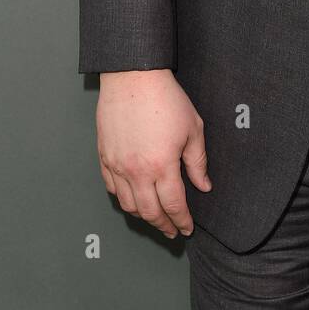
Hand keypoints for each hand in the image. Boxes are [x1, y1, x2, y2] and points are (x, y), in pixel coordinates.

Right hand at [96, 69, 210, 237]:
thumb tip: (204, 185)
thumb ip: (198, 162)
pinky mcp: (104, 156)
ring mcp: (117, 165)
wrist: (133, 78)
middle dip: (163, 225)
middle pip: (149, 212)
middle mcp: (137, 171)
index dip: (182, 221)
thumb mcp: (193, 129)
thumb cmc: (166, 99)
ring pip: (128, 204)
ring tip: (154, 217)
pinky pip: (111, 188)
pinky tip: (133, 198)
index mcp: (162, 166)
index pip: (173, 205)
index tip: (187, 228)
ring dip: (143, 216)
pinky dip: (123, 198)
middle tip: (172, 231)